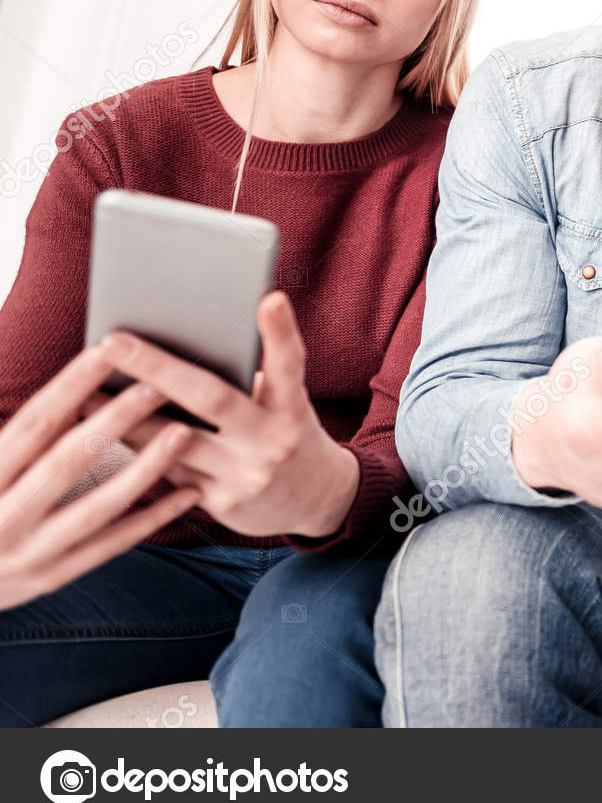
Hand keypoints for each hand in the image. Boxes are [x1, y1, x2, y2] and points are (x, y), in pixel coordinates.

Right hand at [0, 344, 199, 610]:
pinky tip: (189, 493)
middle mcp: (0, 517)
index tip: (107, 350)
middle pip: (66, 461)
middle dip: (113, 421)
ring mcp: (27, 552)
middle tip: (157, 385)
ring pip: (96, 507)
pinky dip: (151, 519)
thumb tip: (60, 390)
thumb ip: (10, 438)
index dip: (70, 386)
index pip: (32, 425)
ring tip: (184, 433)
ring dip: (144, 469)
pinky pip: (109, 546)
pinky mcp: (51, 577)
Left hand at [96, 291, 358, 538]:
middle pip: (212, 399)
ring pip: (174, 442)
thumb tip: (185, 347)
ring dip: (124, 417)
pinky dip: (134, 451)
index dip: (280, 331)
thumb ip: (249, 382)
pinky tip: (99, 437)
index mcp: (292, 407)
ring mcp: (248, 475)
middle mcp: (274, 440)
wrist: (316, 501)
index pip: (289, 364)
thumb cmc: (287, 432)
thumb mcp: (286, 403)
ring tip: (83, 392)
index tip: (270, 298)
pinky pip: (168, 474)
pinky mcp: (223, 505)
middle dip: (158, 369)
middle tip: (115, 342)